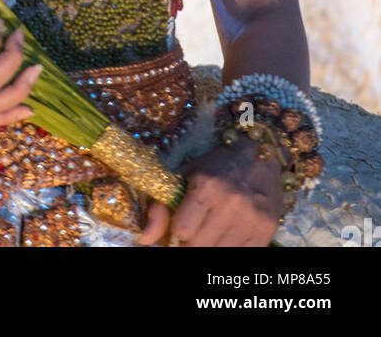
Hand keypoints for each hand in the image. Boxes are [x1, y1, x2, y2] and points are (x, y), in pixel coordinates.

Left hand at [138, 134, 283, 246]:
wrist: (260, 157)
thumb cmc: (216, 165)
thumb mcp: (184, 175)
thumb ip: (161, 207)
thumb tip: (146, 240)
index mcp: (207, 186)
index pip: (182, 230)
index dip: (178, 230)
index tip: (181, 224)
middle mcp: (231, 204)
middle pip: (198, 246)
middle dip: (191, 242)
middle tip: (194, 231)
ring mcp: (251, 220)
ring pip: (218, 254)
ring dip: (210, 246)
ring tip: (211, 232)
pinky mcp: (265, 232)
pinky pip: (240, 256)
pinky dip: (228, 249)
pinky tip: (226, 236)